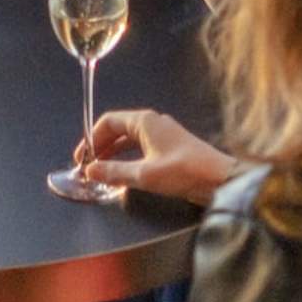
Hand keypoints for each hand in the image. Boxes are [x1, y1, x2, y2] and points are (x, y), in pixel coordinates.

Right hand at [78, 109, 240, 205]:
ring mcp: (163, 135)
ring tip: (102, 172)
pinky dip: (127, 159)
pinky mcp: (170, 149)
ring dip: (113, 154)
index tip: (82, 157)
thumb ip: (114, 172)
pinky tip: (123, 174)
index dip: (91, 139)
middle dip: (101, 147)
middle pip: (118, 130)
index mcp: (144, 122)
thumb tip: (91, 170)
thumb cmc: (183, 171)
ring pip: (129, 141)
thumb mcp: (144, 174)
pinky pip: (141, 149)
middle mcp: (152, 123)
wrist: (219, 179)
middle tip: (88, 166)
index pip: (108, 122)